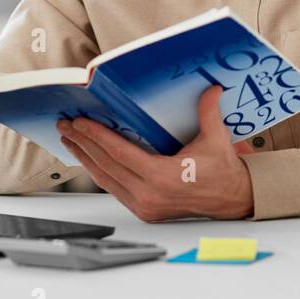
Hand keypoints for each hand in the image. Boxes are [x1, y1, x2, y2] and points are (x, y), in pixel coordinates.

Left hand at [56, 85, 256, 220]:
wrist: (233, 200)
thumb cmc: (223, 171)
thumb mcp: (216, 139)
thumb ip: (208, 112)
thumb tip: (211, 88)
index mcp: (163, 178)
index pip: (120, 154)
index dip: (97, 136)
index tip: (80, 122)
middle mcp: (149, 195)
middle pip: (106, 166)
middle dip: (83, 143)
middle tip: (66, 125)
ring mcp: (145, 206)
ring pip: (105, 179)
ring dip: (86, 158)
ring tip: (70, 140)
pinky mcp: (144, 210)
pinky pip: (114, 189)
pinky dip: (100, 172)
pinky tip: (90, 159)